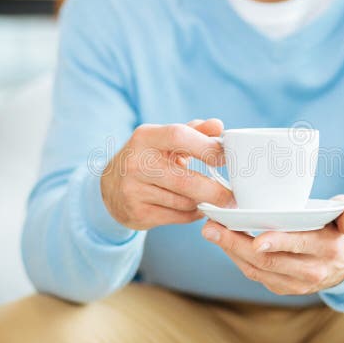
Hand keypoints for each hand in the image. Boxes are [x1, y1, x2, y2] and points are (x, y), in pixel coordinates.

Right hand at [101, 118, 232, 229]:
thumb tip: (218, 126)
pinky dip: (193, 214)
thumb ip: (194, 132)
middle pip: (186, 181)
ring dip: (203, 203)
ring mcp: (134, 190)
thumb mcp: (165, 140)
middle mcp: (136, 163)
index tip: (227, 158)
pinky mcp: (137, 213)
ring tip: (210, 199)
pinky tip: (194, 208)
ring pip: (184, 202)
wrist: (110, 188)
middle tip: (233, 196)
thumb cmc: (148, 159)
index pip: (179, 136)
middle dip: (215, 191)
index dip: (207, 147)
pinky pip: (178, 217)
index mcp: (145, 137)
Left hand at [201, 195, 343, 294]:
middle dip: (238, 244)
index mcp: (328, 248)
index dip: (278, 242)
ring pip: (258, 270)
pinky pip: (255, 275)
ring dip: (231, 251)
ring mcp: (295, 284)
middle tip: (213, 227)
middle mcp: (312, 271)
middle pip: (270, 260)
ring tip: (211, 232)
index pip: (300, 244)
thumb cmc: (339, 230)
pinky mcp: (282, 288)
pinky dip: (237, 259)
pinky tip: (223, 242)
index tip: (256, 237)